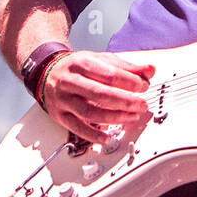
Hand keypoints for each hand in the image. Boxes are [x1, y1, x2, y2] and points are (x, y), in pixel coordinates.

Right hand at [39, 51, 153, 143]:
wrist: (47, 72)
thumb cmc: (77, 67)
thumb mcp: (101, 60)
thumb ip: (126, 66)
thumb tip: (149, 70)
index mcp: (81, 63)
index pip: (110, 74)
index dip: (130, 81)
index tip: (143, 86)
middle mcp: (70, 81)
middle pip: (101, 94)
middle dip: (125, 101)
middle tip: (141, 105)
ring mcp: (63, 99)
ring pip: (90, 112)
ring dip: (115, 118)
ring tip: (131, 117)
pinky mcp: (60, 116)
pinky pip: (78, 128)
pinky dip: (94, 135)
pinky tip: (107, 137)